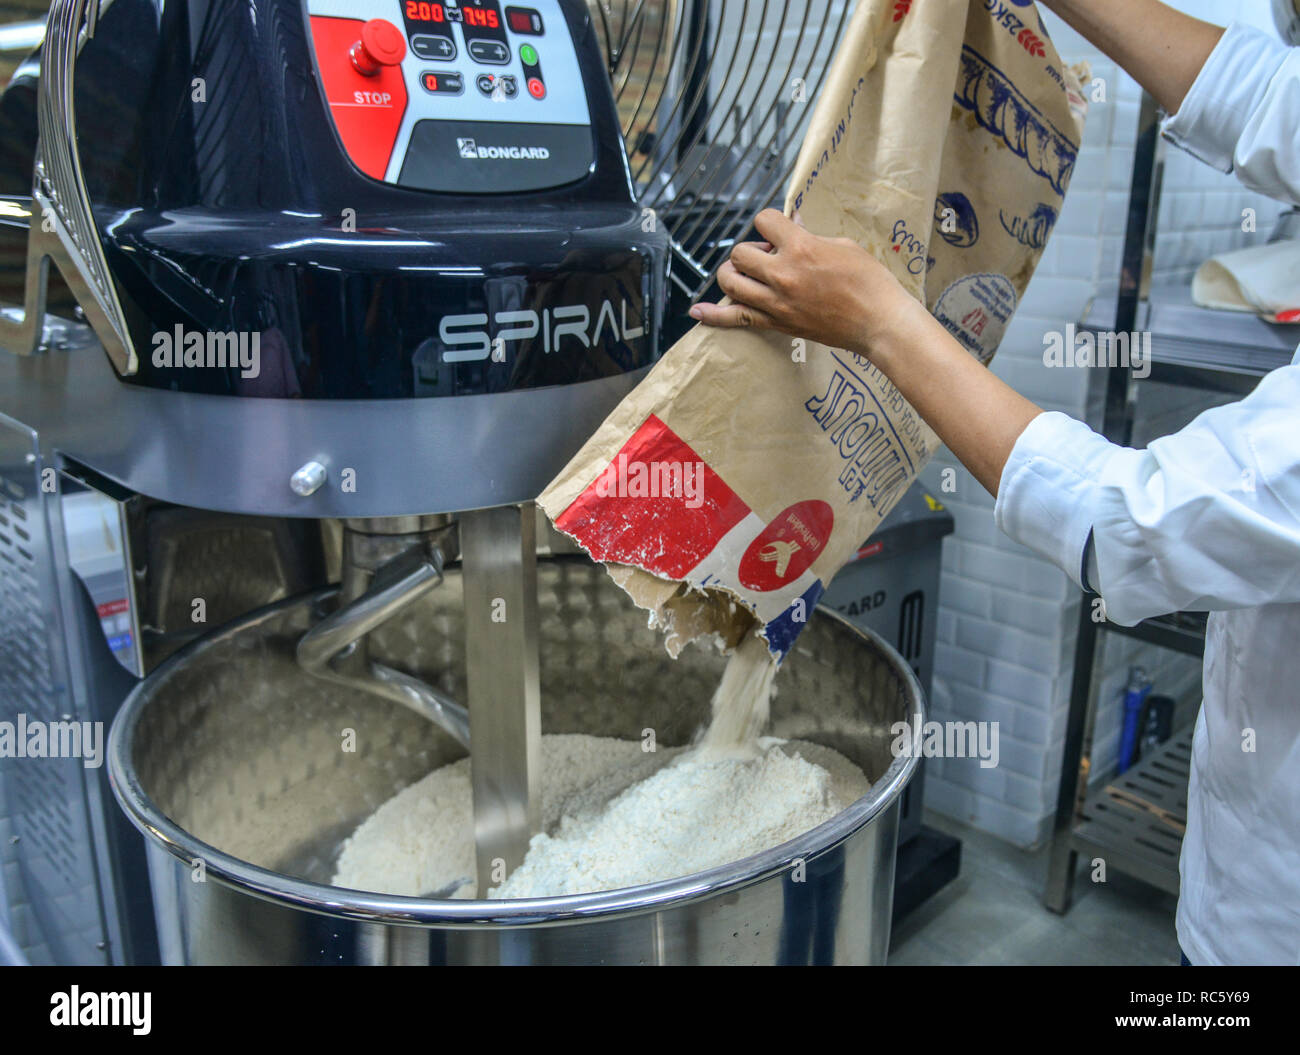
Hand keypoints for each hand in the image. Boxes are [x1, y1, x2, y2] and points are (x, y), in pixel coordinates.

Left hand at [689, 209, 926, 362]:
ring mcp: (776, 301)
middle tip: (770, 257)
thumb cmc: (868, 281)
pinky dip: (714, 315)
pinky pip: (735, 318)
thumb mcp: (841, 245)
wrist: (877, 321)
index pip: (763, 221)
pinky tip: (697, 311)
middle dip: (751, 250)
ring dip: (734, 273)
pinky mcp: (776, 323)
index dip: (770, 223)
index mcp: (800, 247)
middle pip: (740, 253)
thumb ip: (809, 235)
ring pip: (731, 281)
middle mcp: (782, 274)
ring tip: (748, 274)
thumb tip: (792, 224)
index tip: (779, 231)